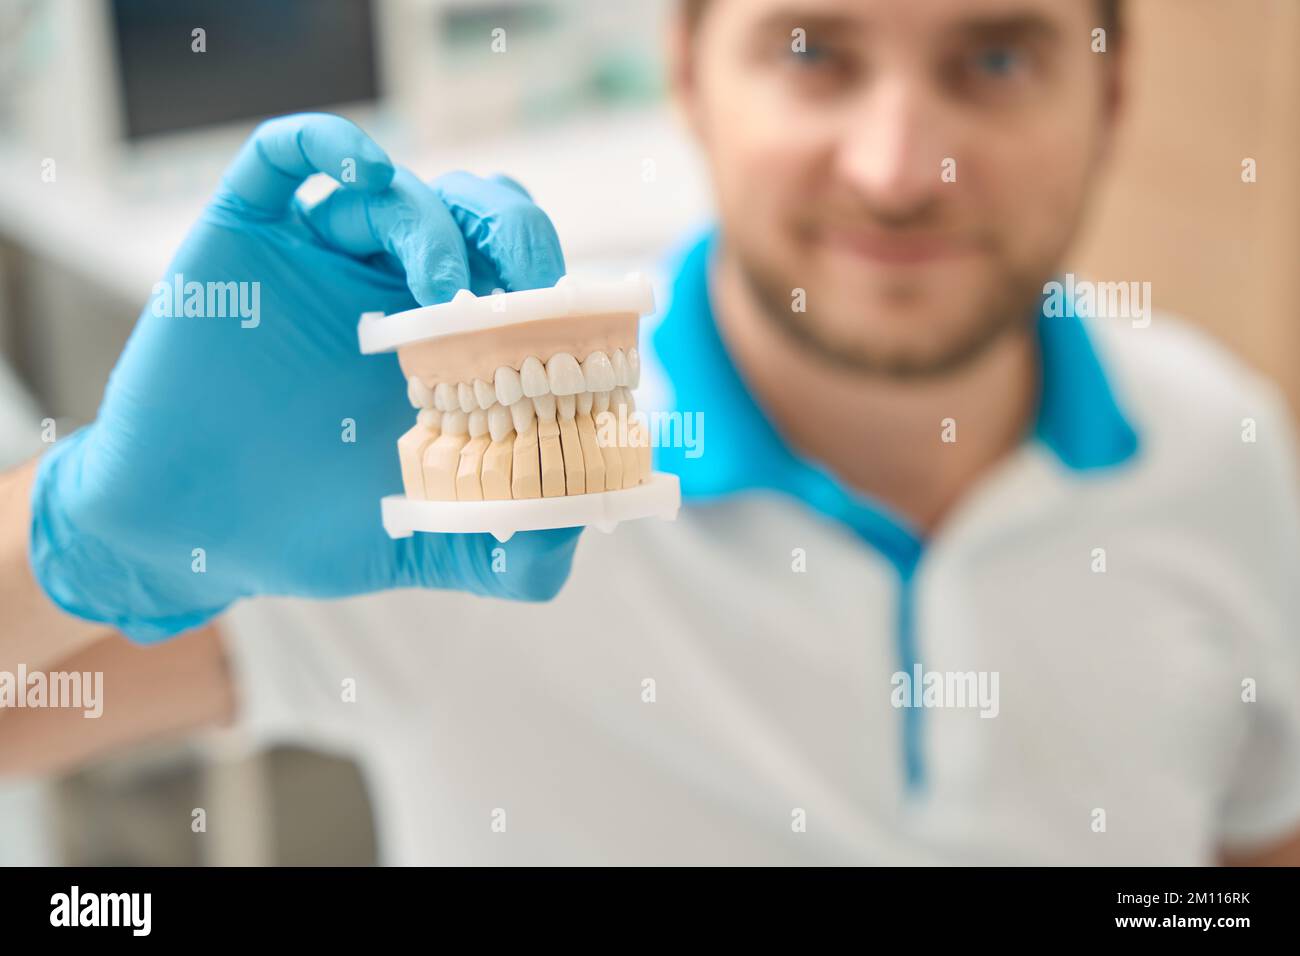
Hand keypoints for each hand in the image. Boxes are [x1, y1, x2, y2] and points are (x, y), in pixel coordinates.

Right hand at [29, 113, 580, 642]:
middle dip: (518, 239)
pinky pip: (281, 158)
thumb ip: (508, 550)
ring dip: (437, 223)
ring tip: (444, 289)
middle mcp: (390, 291)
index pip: (521, 276)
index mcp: (446, 345)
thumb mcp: (425, 545)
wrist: (193, 534)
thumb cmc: (310, 532)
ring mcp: (318, 260)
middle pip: (475, 215)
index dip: (558, 286)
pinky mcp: (245, 240)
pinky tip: (367, 170)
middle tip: (531, 290)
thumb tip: (582, 519)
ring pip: (395, 190)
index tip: (581, 325)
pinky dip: (327, 142)